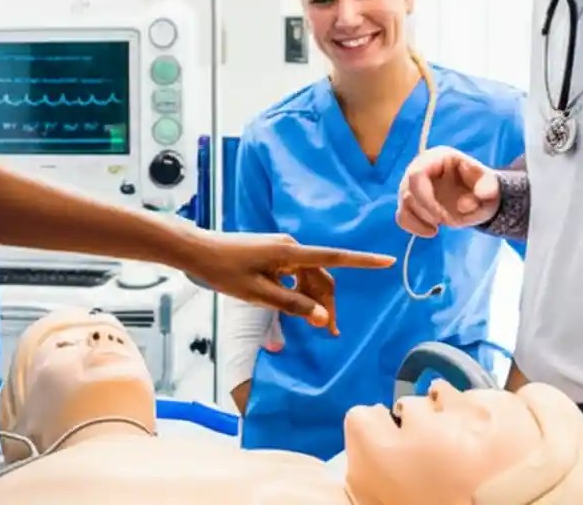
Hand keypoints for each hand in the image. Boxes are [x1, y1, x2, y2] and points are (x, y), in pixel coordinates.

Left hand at [185, 232, 393, 329]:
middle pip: (321, 276)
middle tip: (330, 333)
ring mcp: (280, 249)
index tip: (387, 261)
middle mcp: (289, 247)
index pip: (334, 258)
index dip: (362, 261)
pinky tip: (291, 307)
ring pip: (308, 277)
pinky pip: (294, 273)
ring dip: (312, 300)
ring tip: (313, 326)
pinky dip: (298, 291)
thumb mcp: (258, 294)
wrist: (195, 251)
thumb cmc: (223, 271)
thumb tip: (322, 317)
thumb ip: (291, 305)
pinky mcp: (271, 253)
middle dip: (328, 303)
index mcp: (289, 253)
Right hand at [397, 146, 500, 236]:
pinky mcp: (409, 202)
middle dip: (426, 212)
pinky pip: (402, 216)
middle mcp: (418, 168)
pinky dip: (414, 227)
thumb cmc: (482, 186)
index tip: (442, 217)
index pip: (416, 174)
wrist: (480, 196)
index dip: (425, 198)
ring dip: (421, 220)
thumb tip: (465, 205)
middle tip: (446, 221)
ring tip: (441, 226)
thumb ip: (486, 189)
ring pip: (404, 205)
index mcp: (436, 158)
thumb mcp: (491, 185)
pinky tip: (431, 232)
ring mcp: (411, 186)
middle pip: (408, 191)